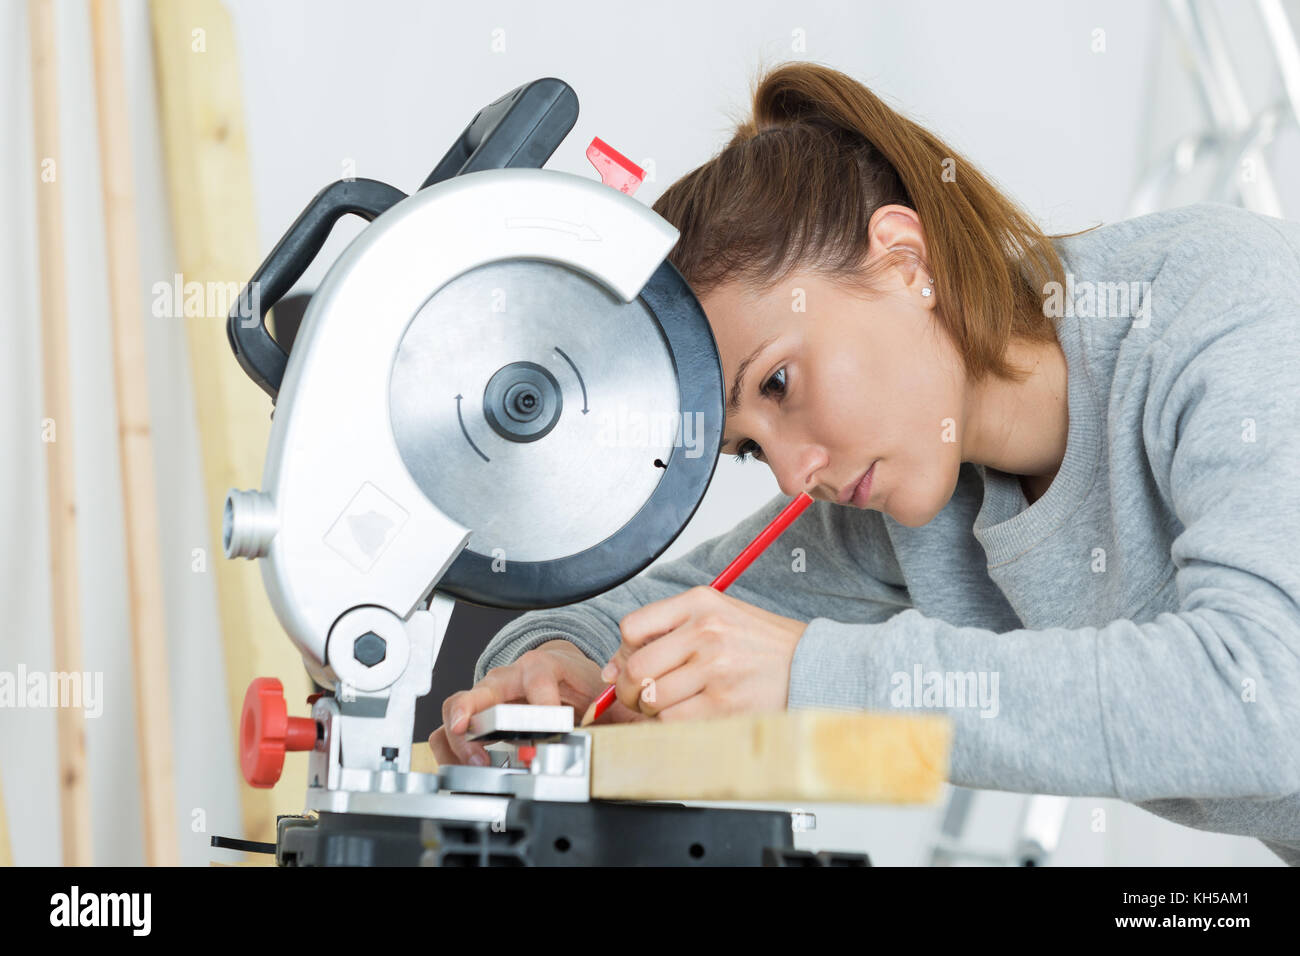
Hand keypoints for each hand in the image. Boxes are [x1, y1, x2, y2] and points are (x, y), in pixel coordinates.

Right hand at [429, 639, 643, 765]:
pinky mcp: (476, 713)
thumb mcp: (608, 692)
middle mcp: (512, 675)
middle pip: (487, 687)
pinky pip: (450, 727)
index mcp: (546, 666)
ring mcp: (490, 693)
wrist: (566, 670)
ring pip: (460, 706)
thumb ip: (624, 708)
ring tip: (472, 762)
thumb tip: (648, 723)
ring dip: (459, 736)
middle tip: (482, 744)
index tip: (551, 728)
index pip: (539, 679)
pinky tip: (463, 766)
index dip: (542, 706)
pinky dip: (450, 747)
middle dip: (479, 714)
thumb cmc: (585, 682)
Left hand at [602, 585, 807, 720]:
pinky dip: (674, 723)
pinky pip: (674, 720)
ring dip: (653, 710)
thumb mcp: (718, 619)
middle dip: (629, 690)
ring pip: (651, 699)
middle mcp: (706, 631)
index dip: (624, 653)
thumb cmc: (764, 645)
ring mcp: (715, 668)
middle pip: (635, 667)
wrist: (815, 664)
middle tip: (640, 696)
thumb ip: (667, 634)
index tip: (631, 664)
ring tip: (673, 704)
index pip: (632, 627)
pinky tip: (693, 713)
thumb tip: (612, 668)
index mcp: (701, 602)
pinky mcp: (724, 703)